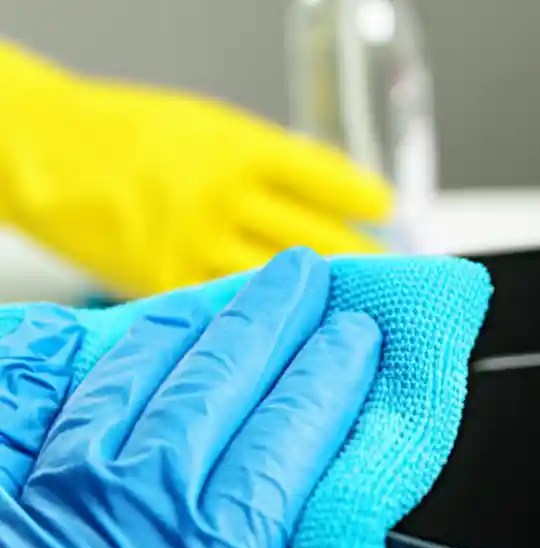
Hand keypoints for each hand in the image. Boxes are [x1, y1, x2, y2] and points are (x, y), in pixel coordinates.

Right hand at [0, 43, 391, 297]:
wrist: (54, 155)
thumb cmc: (142, 139)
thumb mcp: (217, 131)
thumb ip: (278, 167)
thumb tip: (348, 200)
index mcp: (240, 152)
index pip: (322, 180)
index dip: (361, 202)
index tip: (388, 217)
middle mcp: (221, 198)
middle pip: (312, 241)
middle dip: (358, 266)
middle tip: (393, 286)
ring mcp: (192, 244)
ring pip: (277, 283)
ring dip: (320, 302)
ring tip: (354, 317)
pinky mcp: (167, 283)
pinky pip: (229, 307)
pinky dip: (265, 319)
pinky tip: (293, 333)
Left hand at [0, 248, 380, 547]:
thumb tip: (335, 531)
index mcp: (219, 546)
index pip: (297, 418)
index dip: (335, 365)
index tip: (360, 332)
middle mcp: (135, 499)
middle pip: (224, 374)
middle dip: (274, 315)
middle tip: (307, 275)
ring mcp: (52, 496)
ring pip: (132, 373)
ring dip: (186, 324)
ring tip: (219, 298)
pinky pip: (24, 405)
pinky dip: (52, 364)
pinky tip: (74, 340)